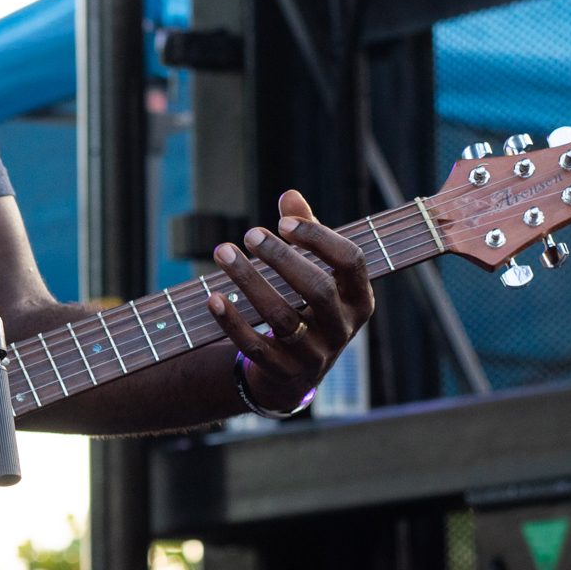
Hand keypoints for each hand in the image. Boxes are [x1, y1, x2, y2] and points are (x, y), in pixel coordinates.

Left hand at [204, 190, 373, 412]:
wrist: (295, 374)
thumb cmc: (308, 307)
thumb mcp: (317, 272)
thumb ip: (307, 232)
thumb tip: (290, 195)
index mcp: (358, 299)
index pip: (351, 261)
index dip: (319, 238)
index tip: (283, 222)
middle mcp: (342, 328)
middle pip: (317, 290)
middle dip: (282, 258)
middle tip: (250, 234)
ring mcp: (313, 354)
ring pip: (281, 317)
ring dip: (249, 281)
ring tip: (223, 252)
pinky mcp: (282, 372)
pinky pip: (254, 347)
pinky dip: (232, 321)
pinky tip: (212, 297)